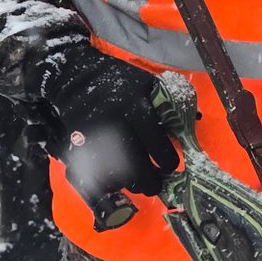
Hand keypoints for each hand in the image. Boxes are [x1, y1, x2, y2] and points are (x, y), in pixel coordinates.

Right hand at [43, 50, 179, 205]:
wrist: (76, 75)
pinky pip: (93, 172)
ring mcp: (94, 136)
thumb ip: (165, 107)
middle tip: (155, 185)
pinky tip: (116, 179)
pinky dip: (107, 181)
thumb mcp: (148, 85)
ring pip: (114, 173)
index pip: (157, 144)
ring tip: (137, 183)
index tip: (169, 166)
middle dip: (150, 182)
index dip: (167, 161)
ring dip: (129, 183)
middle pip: (136, 165)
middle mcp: (116, 124)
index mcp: (137, 108)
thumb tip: (185, 132)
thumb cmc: (120, 80)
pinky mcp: (77, 143)